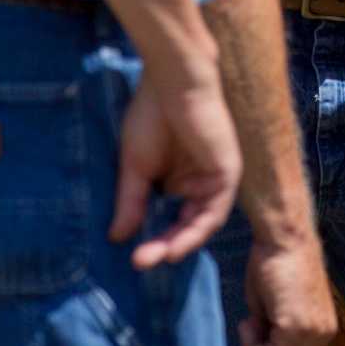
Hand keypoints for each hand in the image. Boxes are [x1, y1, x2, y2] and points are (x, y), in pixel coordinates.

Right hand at [109, 78, 241, 269]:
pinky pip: (214, 213)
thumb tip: (117, 238)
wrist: (174, 82)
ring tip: (155, 258)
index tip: (129, 256)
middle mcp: (197, 183)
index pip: (167, 219)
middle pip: (184, 226)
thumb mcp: (134, 166)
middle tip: (139, 263)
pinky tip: (176, 245)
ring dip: (179, 244)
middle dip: (163, 247)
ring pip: (200, 224)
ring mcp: (214, 179)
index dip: (150, 239)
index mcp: (176, 180)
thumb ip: (131, 202)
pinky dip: (195, 231)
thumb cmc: (152, 115)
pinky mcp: (227, 173)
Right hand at [238, 230, 335, 345]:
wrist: (283, 237)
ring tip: (250, 322)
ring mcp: (313, 332)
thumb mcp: (276, 309)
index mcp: (323, 329)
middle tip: (250, 329)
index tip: (254, 329)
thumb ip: (274, 334)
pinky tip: (248, 321)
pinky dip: (251, 345)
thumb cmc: (276, 262)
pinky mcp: (298, 328)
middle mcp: (323, 334)